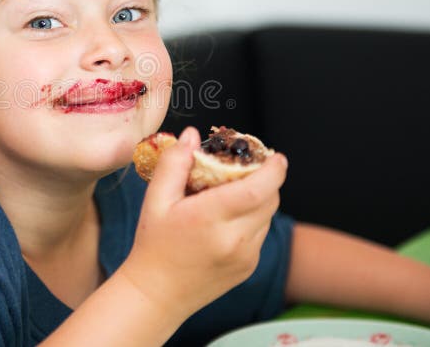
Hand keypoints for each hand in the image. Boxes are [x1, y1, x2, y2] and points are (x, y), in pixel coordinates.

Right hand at [118, 126, 287, 319]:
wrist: (156, 294)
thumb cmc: (153, 244)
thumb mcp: (155, 199)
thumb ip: (174, 163)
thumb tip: (191, 135)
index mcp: (210, 218)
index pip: (258, 189)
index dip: (273, 169)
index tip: (275, 156)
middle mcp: (234, 239)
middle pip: (270, 199)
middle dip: (266, 179)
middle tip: (248, 168)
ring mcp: (245, 256)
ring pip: (267, 216)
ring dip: (259, 198)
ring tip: (234, 192)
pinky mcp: (248, 267)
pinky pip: (260, 234)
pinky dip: (252, 219)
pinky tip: (228, 218)